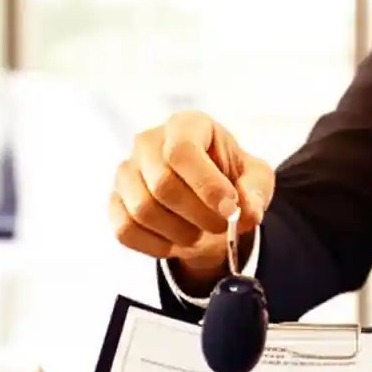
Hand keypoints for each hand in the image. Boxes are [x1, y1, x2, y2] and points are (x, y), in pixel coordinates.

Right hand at [111, 111, 273, 284]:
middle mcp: (149, 142)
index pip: (182, 150)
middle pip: (163, 185)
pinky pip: (125, 230)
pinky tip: (176, 241)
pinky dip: (157, 245)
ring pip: (143, 211)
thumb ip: (255, 190)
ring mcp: (127, 172)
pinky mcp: (115, 201)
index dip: (207, 185)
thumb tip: (244, 208)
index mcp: (186, 125)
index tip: (230, 208)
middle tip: (221, 226)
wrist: (206, 199)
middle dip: (199, 215)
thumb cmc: (230, 179)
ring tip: (199, 231)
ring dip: (180, 232)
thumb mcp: (256, 178)